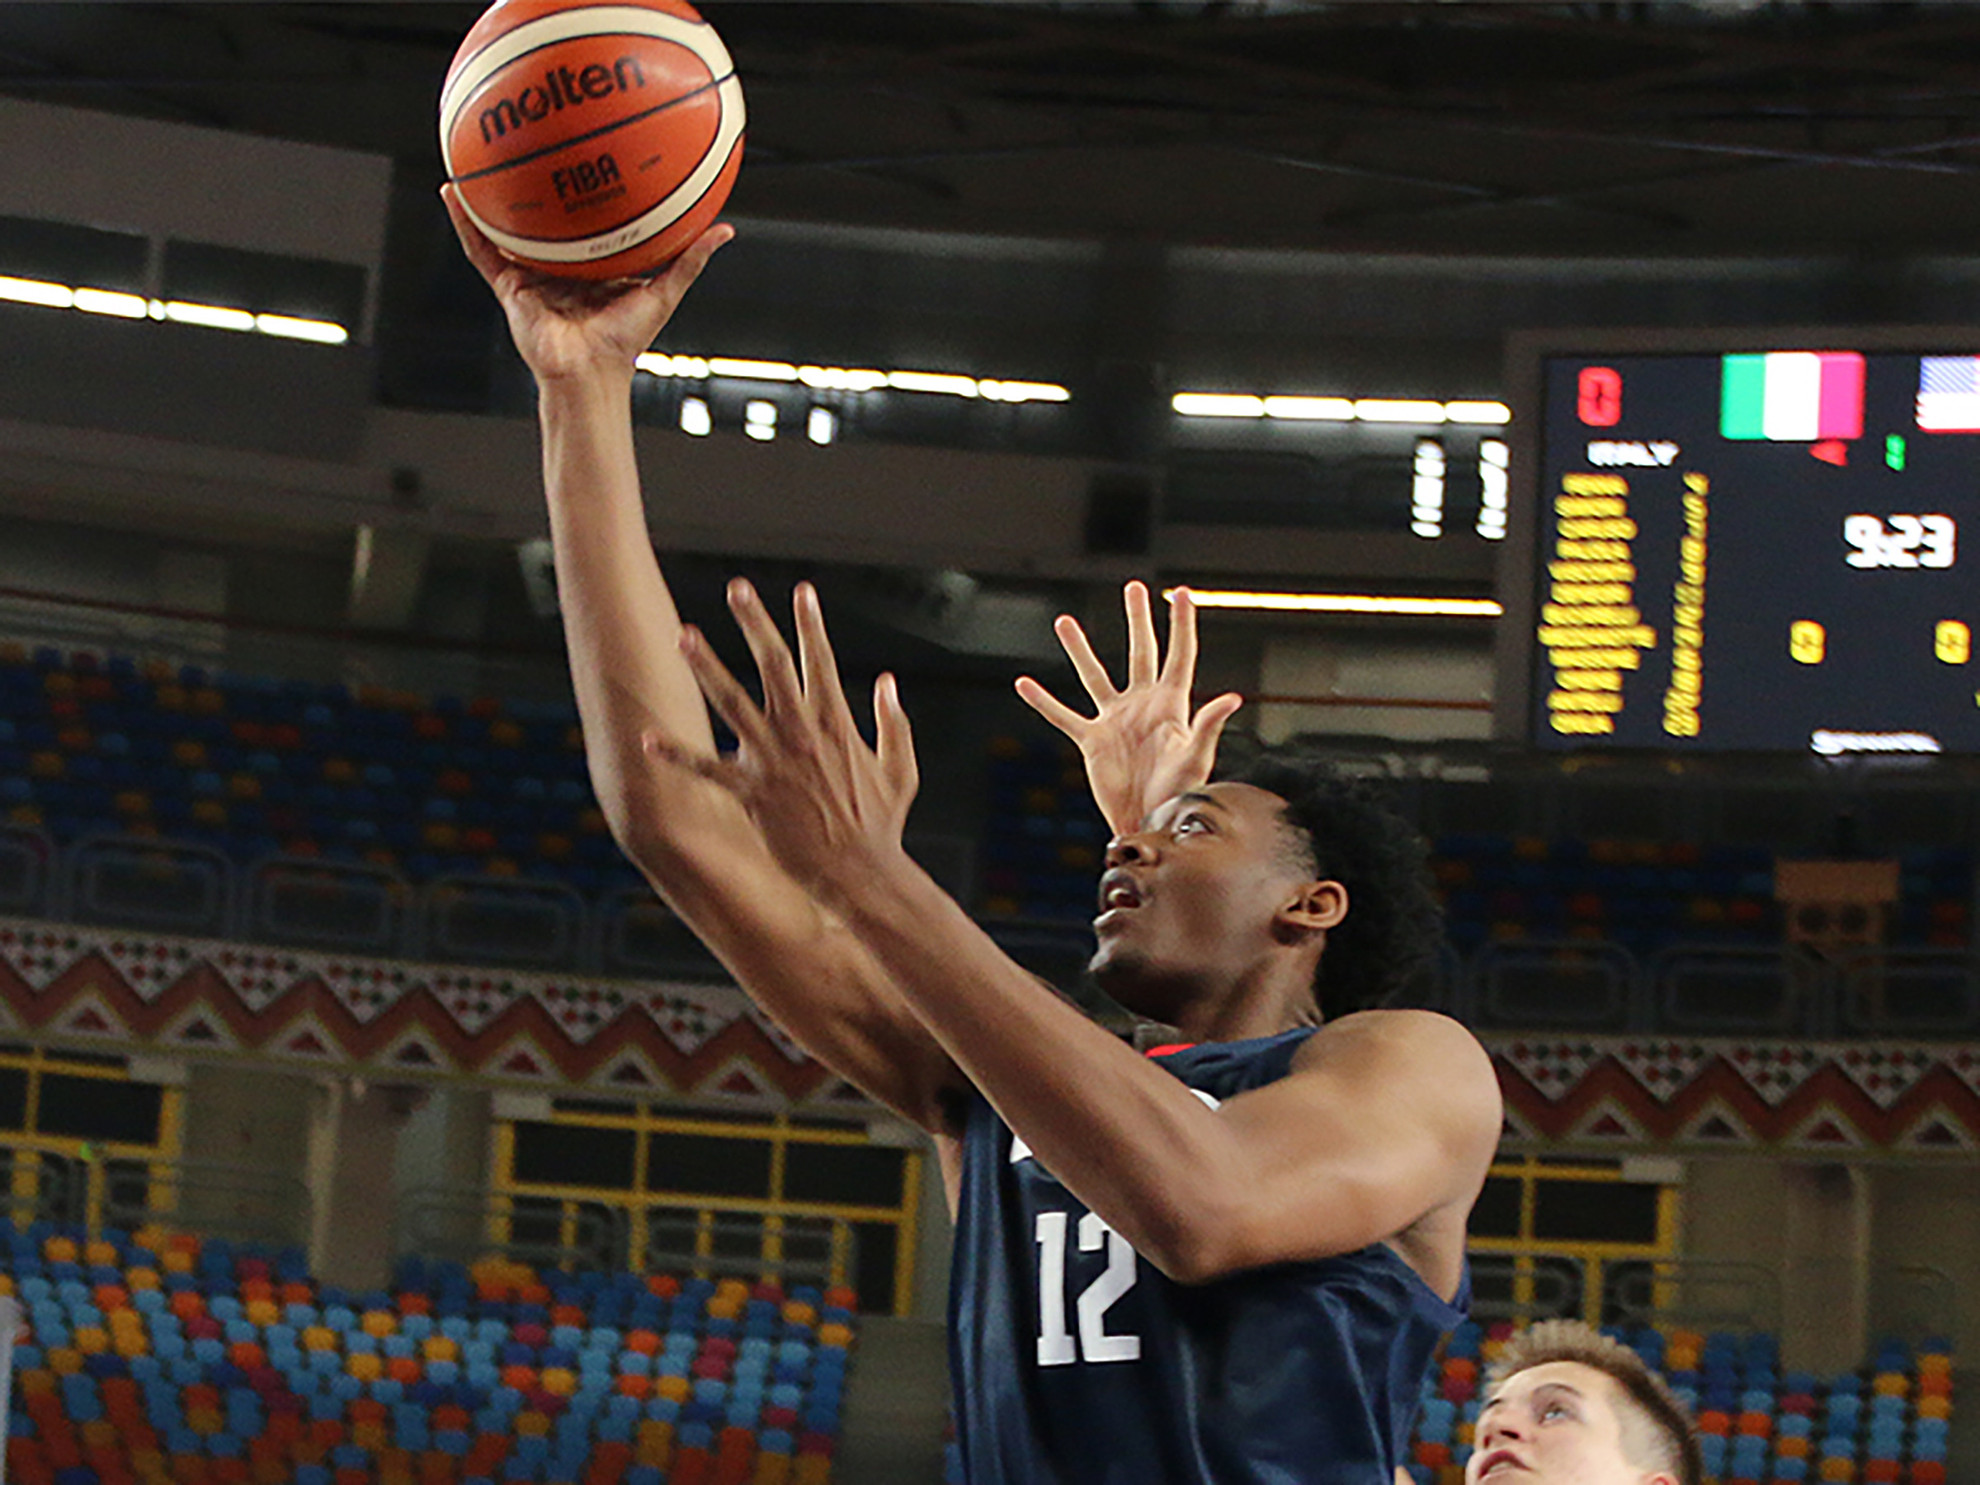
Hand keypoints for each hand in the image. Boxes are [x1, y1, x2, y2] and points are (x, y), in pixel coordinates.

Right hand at [442, 184, 731, 382]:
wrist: (589, 372)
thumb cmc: (625, 342)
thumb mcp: (663, 292)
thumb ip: (689, 260)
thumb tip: (724, 230)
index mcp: (593, 268)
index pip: (590, 223)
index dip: (587, 193)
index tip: (589, 157)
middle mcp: (560, 268)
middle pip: (547, 220)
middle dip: (539, 185)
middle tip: (534, 144)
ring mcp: (532, 275)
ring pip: (508, 228)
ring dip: (493, 196)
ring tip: (480, 156)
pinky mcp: (509, 286)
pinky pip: (481, 249)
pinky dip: (465, 222)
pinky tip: (452, 192)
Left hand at [649, 580, 919, 901]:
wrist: (860, 871)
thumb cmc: (882, 822)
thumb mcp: (901, 766)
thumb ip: (893, 721)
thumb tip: (887, 682)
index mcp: (836, 722)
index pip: (821, 660)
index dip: (811, 623)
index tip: (802, 590)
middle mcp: (800, 732)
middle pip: (773, 666)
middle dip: (755, 623)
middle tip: (737, 588)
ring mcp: (773, 761)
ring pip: (732, 703)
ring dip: (707, 667)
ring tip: (685, 636)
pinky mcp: (751, 793)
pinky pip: (708, 770)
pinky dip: (678, 756)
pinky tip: (650, 738)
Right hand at [1015, 581, 1241, 835]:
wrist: (1149, 823)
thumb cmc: (1179, 794)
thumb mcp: (1196, 757)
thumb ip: (1208, 725)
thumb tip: (1233, 697)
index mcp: (1171, 704)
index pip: (1178, 654)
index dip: (1181, 623)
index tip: (1181, 592)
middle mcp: (1142, 705)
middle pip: (1140, 652)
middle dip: (1137, 619)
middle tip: (1133, 587)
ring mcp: (1115, 720)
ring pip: (1094, 676)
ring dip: (1079, 649)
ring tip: (1064, 622)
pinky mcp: (1092, 741)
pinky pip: (1063, 716)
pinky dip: (1043, 702)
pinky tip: (1025, 684)